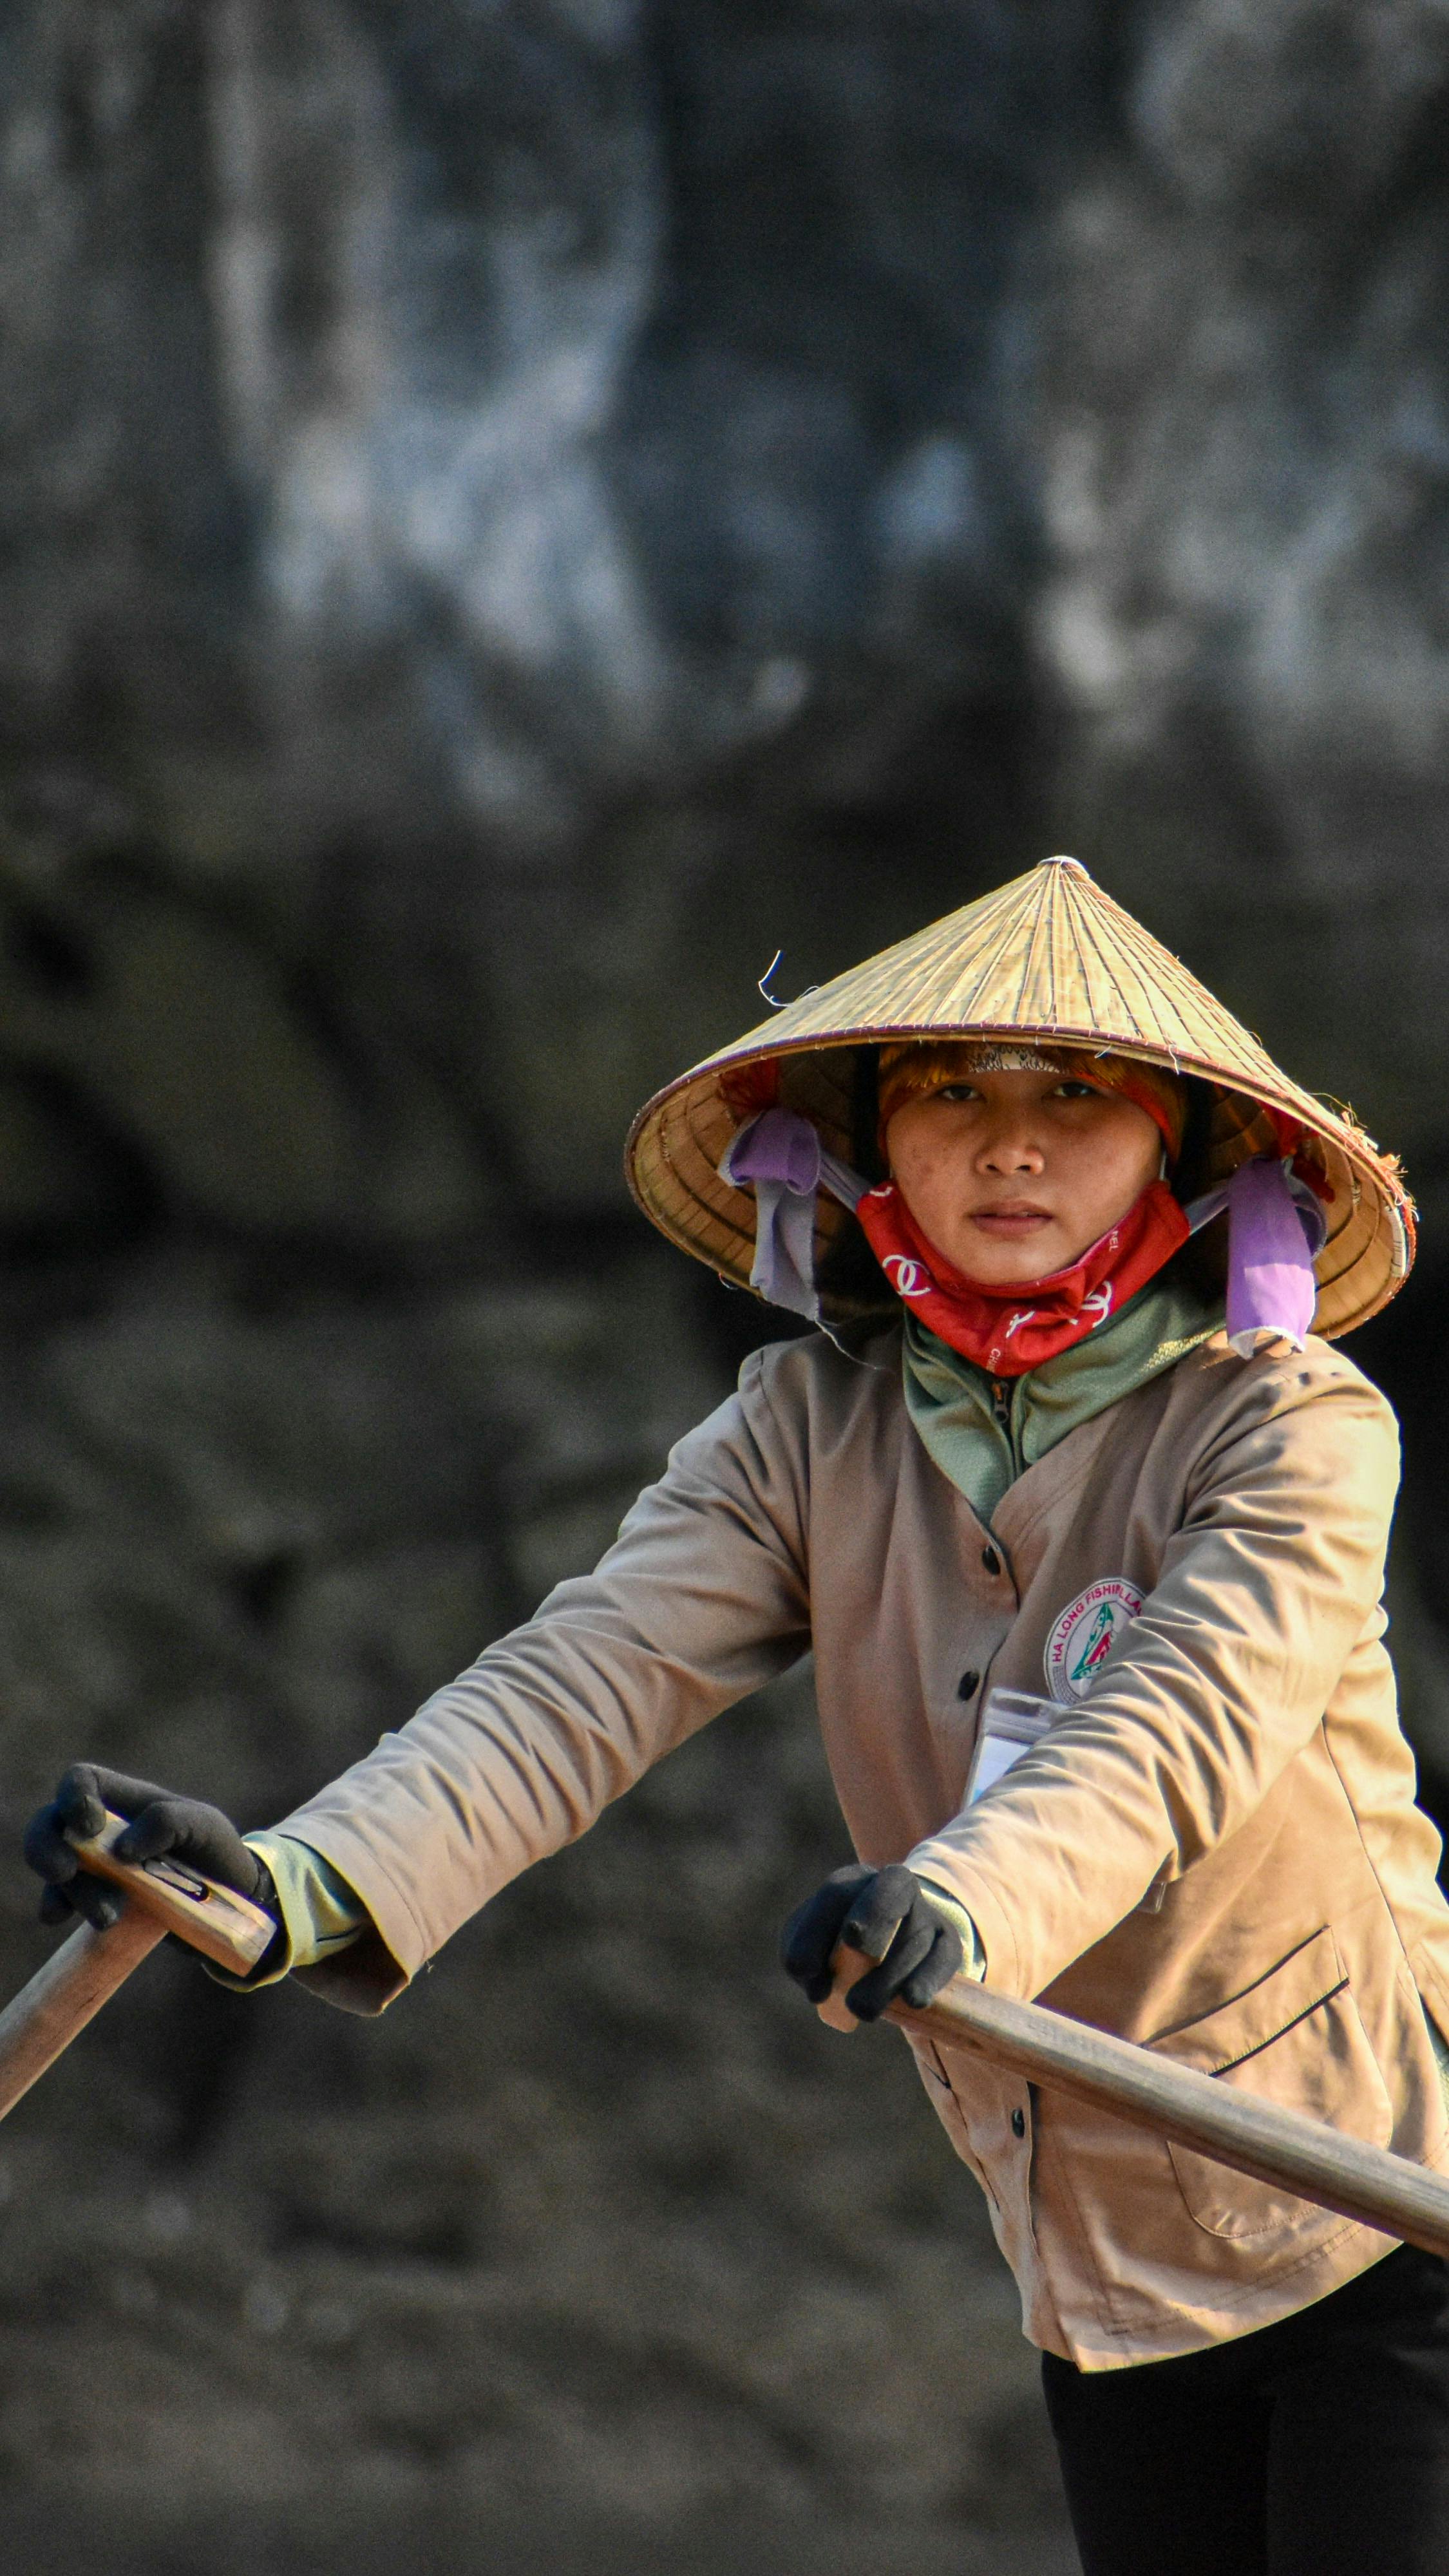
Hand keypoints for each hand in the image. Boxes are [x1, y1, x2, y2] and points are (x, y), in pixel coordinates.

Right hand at [23, 1764, 275, 1936]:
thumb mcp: (205, 1826)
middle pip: (49, 1823)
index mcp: (125, 1799)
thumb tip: (121, 1850)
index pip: (81, 1780)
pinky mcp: (94, 1898)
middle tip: (64, 1871)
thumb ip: (169, 1822)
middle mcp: (101, 1828)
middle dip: (45, 1846)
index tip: (91, 1827)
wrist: (228, 1899)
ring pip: (56, 1866)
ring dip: (72, 1890)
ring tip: (109, 1916)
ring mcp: (93, 1865)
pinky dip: (55, 1907)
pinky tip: (60, 1917)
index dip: (73, 1796)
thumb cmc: (214, 1849)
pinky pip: (59, 1899)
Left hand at [780, 1861, 963, 2021]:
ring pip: (916, 1935)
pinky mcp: (949, 1942)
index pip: (835, 1894)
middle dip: (873, 1915)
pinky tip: (912, 2000)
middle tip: (854, 1946)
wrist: (895, 1946)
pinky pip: (944, 1957)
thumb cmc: (840, 1948)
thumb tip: (817, 1988)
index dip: (816, 1930)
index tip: (803, 1971)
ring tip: (861, 2010)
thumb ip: (803, 1960)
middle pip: (891, 1888)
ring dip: (888, 1975)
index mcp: (853, 1882)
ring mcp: (926, 1913)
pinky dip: (928, 1979)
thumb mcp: (815, 1944)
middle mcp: (894, 1887)